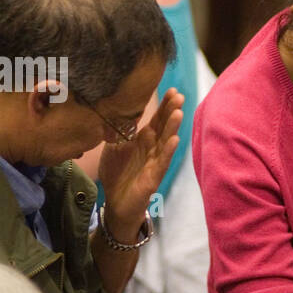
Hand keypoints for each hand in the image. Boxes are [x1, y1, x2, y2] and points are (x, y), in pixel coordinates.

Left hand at [97, 89, 182, 240]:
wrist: (116, 202)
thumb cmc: (117, 174)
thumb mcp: (113, 147)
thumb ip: (118, 131)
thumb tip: (113, 109)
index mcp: (143, 140)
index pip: (156, 119)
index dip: (164, 106)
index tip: (172, 90)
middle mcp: (152, 149)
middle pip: (164, 127)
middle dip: (171, 111)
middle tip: (179, 95)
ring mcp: (155, 162)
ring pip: (166, 143)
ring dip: (173, 128)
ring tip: (179, 113)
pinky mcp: (153, 177)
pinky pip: (162, 163)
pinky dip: (168, 151)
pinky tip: (174, 140)